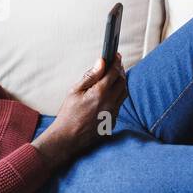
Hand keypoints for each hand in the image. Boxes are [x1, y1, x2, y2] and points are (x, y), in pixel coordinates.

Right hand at [33, 54, 127, 168]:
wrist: (68, 138)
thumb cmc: (68, 114)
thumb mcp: (75, 91)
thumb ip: (90, 76)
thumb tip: (101, 62)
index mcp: (100, 93)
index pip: (113, 72)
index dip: (116, 61)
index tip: (116, 55)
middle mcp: (110, 103)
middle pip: (122, 81)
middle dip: (120, 71)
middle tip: (115, 64)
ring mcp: (113, 113)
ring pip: (124, 93)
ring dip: (121, 83)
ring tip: (113, 77)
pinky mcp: (113, 121)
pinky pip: (119, 104)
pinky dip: (117, 95)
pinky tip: (109, 93)